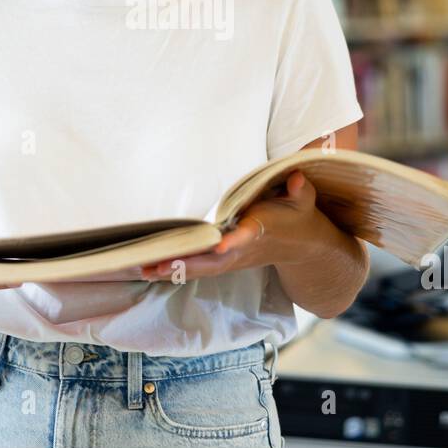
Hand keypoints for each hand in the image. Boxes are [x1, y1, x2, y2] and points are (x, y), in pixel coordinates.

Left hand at [138, 170, 333, 282]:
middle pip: (212, 261)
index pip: (244, 237)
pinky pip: (196, 269)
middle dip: (186, 264)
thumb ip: (300, 189)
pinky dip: (174, 270)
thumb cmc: (296, 215)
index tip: (219, 245)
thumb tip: (297, 177)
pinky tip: (149, 270)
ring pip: (200, 269)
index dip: (232, 242)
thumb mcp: (303, 200)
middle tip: (158, 265)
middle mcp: (242, 250)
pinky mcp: (223, 262)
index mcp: (258, 231)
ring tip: (144, 269)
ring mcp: (232, 260)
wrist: (302, 246)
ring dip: (173, 270)